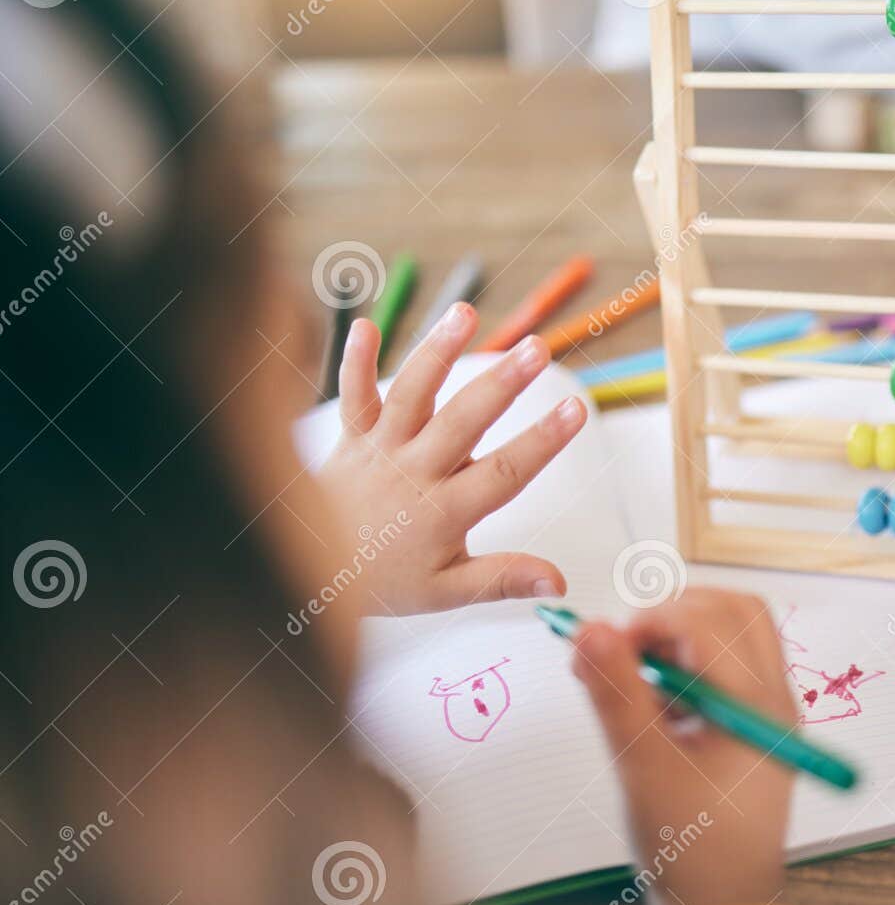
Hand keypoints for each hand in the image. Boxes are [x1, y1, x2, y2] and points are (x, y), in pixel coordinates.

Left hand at [317, 303, 587, 613]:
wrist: (307, 571)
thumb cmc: (383, 580)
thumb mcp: (447, 590)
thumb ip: (502, 579)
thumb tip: (558, 584)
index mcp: (444, 512)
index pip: (503, 472)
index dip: (543, 441)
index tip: (576, 409)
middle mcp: (413, 473)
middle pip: (463, 422)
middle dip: (503, 383)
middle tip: (538, 349)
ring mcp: (380, 450)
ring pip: (411, 395)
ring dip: (437, 352)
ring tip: (465, 314)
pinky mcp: (351, 437)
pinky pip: (352, 396)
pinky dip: (353, 361)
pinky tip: (365, 325)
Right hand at [572, 589, 794, 904]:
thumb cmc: (690, 848)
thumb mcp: (642, 767)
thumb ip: (615, 693)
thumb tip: (588, 629)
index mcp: (758, 707)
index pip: (707, 623)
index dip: (649, 620)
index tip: (604, 646)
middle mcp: (776, 698)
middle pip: (734, 610)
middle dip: (672, 614)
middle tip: (624, 650)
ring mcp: (771, 710)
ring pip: (738, 631)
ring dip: (684, 634)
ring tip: (640, 680)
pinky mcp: (755, 723)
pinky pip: (732, 664)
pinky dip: (692, 664)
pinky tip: (659, 706)